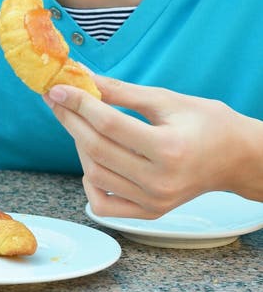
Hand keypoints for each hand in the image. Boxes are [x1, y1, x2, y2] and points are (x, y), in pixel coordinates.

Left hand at [44, 76, 260, 217]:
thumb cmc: (206, 123)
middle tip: (56, 99)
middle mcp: (160, 181)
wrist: (235, 158)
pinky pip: (103, 204)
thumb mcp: (166, 100)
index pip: (109, 124)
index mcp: (168, 149)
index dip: (79, 103)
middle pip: (97, 149)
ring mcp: (154, 202)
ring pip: (95, 175)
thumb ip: (121, 92)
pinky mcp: (149, 213)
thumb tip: (84, 77)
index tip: (58, 88)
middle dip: (71, 120)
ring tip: (81, 123)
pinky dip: (90, 182)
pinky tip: (94, 160)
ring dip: (79, 145)